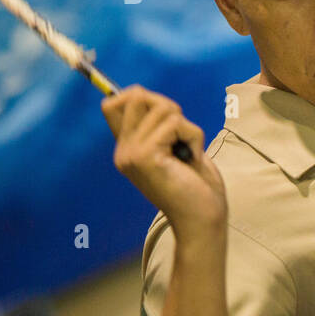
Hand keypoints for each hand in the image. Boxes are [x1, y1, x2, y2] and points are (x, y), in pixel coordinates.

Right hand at [101, 86, 225, 231]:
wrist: (201, 220)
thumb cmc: (196, 186)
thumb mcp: (175, 148)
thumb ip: (160, 126)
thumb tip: (148, 95)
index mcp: (127, 149)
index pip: (113, 104)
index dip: (142, 97)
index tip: (169, 117)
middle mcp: (123, 151)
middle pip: (137, 96)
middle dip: (169, 107)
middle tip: (183, 136)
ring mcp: (131, 153)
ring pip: (163, 108)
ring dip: (187, 127)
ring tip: (188, 152)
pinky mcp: (144, 156)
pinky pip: (175, 123)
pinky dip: (193, 137)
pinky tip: (192, 158)